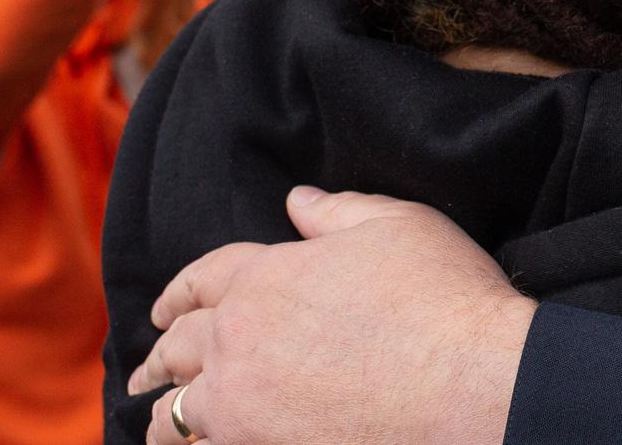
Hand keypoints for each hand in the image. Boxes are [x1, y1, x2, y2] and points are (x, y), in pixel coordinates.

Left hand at [133, 188, 534, 444]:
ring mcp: (244, 404)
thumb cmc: (445, 298)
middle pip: (178, 348)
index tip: (167, 306)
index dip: (181, 290)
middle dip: (159, 355)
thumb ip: (339, 210)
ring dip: (164, 416)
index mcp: (266, 277)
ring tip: (159, 425)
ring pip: (177, 414)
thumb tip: (298, 199)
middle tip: (147, 367)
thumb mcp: (400, 226)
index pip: (203, 277)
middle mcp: (239, 339)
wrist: (473, 383)